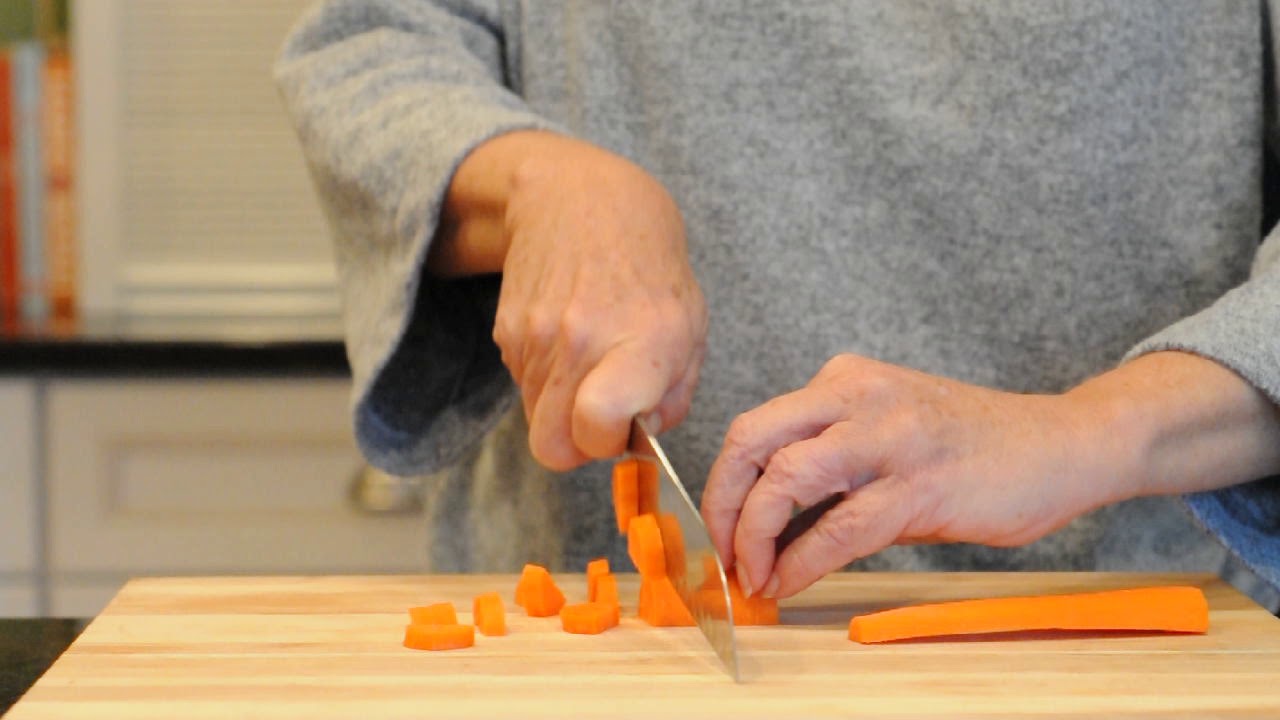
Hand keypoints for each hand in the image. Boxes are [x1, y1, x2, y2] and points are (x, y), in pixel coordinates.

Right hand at [431, 131, 706, 469]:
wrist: (582, 200)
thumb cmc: (650, 270)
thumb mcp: (690, 328)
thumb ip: (672, 398)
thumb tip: (636, 441)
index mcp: (641, 342)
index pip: (596, 426)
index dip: (606, 444)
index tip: (623, 425)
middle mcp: (582, 340)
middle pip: (552, 448)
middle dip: (577, 444)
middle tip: (604, 411)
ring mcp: (536, 336)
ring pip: (537, 420)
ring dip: (563, 406)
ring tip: (591, 357)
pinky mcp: (506, 332)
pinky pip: (524, 386)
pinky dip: (546, 377)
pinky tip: (568, 336)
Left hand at [701, 351, 1279, 599]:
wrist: (1065, 445)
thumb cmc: (974, 446)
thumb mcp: (890, 430)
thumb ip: (832, 462)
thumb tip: (771, 524)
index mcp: (846, 380)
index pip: (757, 425)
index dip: (725, 482)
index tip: (720, 526)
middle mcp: (858, 396)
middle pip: (752, 439)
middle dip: (721, 503)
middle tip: (720, 552)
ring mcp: (890, 437)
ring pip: (787, 479)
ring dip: (754, 535)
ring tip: (752, 575)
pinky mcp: (920, 485)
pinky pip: (839, 528)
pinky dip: (802, 562)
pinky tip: (789, 583)